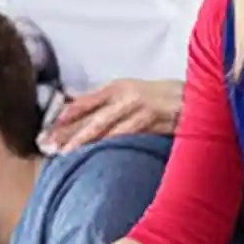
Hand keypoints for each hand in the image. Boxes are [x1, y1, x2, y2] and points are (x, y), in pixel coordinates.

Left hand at [40, 79, 182, 153]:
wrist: (197, 96)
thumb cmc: (160, 98)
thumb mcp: (130, 94)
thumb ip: (106, 104)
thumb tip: (77, 112)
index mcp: (116, 88)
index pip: (83, 101)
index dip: (64, 115)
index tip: (46, 127)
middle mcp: (124, 95)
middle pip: (89, 116)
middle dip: (67, 131)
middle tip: (47, 144)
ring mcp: (138, 107)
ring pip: (105, 127)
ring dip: (84, 141)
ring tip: (66, 153)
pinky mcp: (152, 120)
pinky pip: (126, 135)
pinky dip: (111, 145)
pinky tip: (99, 154)